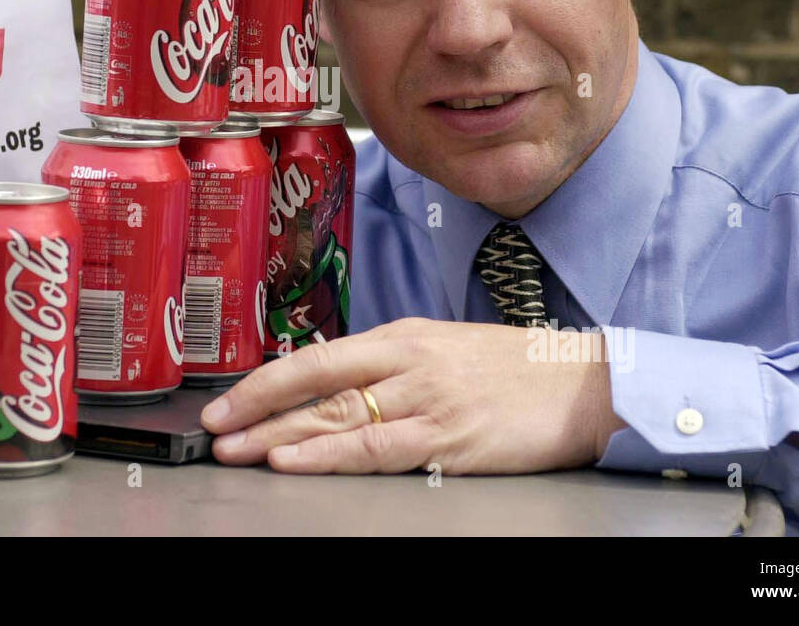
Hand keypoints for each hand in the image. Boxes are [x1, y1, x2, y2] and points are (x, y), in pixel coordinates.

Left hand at [201, 317, 626, 473]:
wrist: (584, 383)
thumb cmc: (514, 369)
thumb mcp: (443, 350)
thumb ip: (389, 366)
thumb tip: (334, 387)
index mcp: (403, 337)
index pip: (317, 357)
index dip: (265, 381)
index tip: (226, 401)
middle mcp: (408, 362)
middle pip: (317, 385)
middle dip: (258, 409)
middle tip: (214, 430)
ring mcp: (428, 399)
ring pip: (338, 417)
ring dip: (280, 435)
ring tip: (238, 449)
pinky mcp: (451, 437)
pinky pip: (377, 448)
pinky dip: (330, 455)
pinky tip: (295, 461)